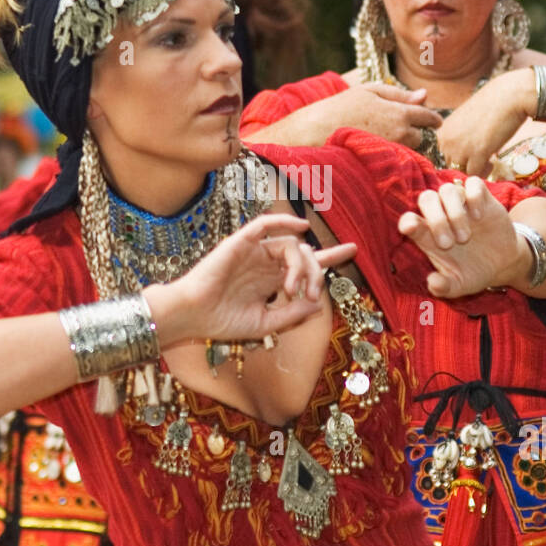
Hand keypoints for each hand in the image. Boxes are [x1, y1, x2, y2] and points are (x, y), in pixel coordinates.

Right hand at [160, 214, 356, 342]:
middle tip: (312, 293)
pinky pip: (265, 225)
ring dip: (300, 265)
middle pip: (304, 255)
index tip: (352, 250)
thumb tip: (318, 304)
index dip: (329, 257)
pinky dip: (283, 222)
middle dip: (316, 272)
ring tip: (293, 288)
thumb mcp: (265, 324)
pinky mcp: (240, 243)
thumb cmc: (222, 322)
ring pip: (290, 245)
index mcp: (271, 281)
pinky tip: (300, 227)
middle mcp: (266, 263)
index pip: (306, 265)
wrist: (193, 317)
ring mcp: (254, 252)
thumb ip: (291, 314)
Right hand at [309, 82, 441, 147]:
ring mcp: (391, 152)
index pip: (428, 117)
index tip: (436, 121)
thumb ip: (399, 94)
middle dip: (418, 131)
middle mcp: (400, 135)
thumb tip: (424, 95)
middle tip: (404, 128)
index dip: (434, 118)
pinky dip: (395, 154)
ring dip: (407, 144)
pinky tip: (380, 149)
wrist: (315, 132)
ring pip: (411, 149)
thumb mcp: (370, 91)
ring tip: (388, 137)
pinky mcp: (382, 165)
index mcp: (400, 113)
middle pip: (422, 136)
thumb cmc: (341, 107)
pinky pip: (397, 160)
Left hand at [398, 178, 524, 296]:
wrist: (503, 264)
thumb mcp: (459, 285)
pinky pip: (473, 183)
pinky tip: (479, 216)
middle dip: (435, 219)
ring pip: (447, 190)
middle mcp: (442, 215)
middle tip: (447, 244)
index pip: (409, 219)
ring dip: (454, 213)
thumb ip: (444, 287)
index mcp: (428, 235)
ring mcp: (461, 205)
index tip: (411, 229)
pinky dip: (473, 196)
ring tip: (464, 237)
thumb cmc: (473, 272)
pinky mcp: (482, 198)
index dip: (407, 221)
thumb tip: (432, 283)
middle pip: (426, 198)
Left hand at [437, 69, 533, 174]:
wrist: (508, 96)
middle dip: (467, 165)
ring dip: (475, 170)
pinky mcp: (477, 154)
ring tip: (488, 161)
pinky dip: (484, 172)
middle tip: (482, 159)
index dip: (459, 158)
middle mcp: (446, 141)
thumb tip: (462, 157)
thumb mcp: (465, 121)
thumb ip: (459, 138)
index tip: (472, 155)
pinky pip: (475, 174)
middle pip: (452, 166)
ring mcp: (460, 149)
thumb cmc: (490, 105)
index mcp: (442, 132)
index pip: (444, 156)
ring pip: (462, 172)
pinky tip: (492, 161)